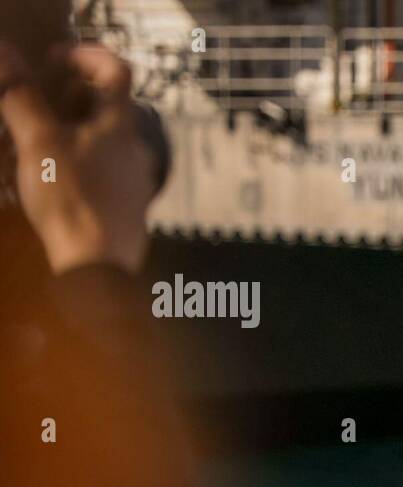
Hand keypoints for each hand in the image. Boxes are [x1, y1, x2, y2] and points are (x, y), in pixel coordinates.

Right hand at [0, 42, 153, 273]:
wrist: (98, 264)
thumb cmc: (71, 196)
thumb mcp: (39, 141)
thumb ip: (22, 96)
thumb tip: (4, 53)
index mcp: (120, 124)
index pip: (116, 69)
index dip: (85, 54)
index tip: (51, 59)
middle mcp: (136, 147)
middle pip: (107, 105)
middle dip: (69, 93)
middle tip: (35, 99)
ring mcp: (135, 177)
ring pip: (103, 137)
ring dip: (70, 127)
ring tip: (35, 136)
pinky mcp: (127, 204)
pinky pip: (103, 167)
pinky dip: (79, 157)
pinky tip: (52, 174)